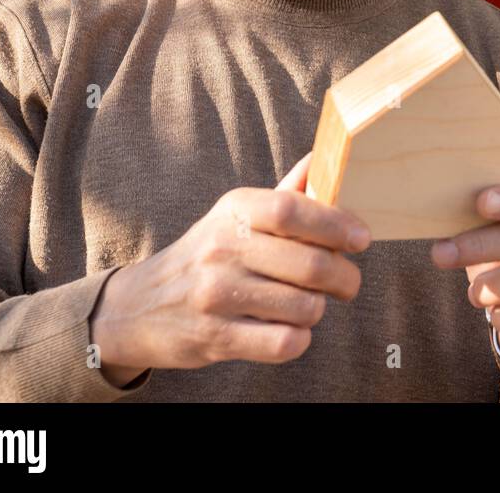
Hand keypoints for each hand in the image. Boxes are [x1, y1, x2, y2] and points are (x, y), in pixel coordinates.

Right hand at [89, 153, 371, 386]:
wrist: (136, 307)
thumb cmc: (206, 256)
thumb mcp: (236, 217)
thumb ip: (284, 195)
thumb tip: (323, 157)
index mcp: (234, 210)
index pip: (293, 210)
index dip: (336, 224)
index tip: (363, 239)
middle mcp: (222, 248)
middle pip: (310, 264)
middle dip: (345, 278)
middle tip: (348, 284)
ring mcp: (216, 294)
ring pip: (304, 307)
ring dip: (318, 310)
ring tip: (306, 305)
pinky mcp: (214, 337)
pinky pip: (284, 343)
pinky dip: (298, 339)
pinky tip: (288, 329)